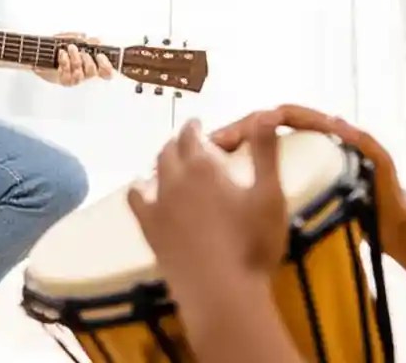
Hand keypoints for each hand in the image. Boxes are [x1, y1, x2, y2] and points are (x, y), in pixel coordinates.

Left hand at [34, 32, 114, 85]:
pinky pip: (67, 75)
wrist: (39, 53)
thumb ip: (78, 37)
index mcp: (91, 64)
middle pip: (93, 72)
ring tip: (70, 48)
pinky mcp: (64, 80)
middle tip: (82, 51)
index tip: (100, 55)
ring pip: (80, 74)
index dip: (106, 66)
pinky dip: (65, 62)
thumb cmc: (56, 46)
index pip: (106, 72)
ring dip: (76, 60)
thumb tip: (85, 36)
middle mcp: (85, 73)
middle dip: (87, 60)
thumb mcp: (67, 37)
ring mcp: (74, 78)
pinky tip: (62, 54)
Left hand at [128, 119, 288, 290]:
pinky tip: (140, 190)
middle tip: (185, 140)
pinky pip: (136, 201)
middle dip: (178, 142)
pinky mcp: (150, 232)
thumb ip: (266, 151)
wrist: (221, 294)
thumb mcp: (269, 195)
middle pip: (170, 151)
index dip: (194, 127)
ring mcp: (158, 207)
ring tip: (166, 161)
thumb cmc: (252, 244)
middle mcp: (175, 180)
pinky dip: (137, 189)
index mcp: (204, 167)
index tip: (198, 123)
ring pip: (152, 173)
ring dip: (159, 162)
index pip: (192, 136)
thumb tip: (266, 112)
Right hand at [212, 104, 405, 252]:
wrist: (393, 226)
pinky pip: (266, 169)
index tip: (238, 131)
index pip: (287, 116)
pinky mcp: (299, 183)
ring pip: (261, 147)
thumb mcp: (378, 162)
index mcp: (325, 132)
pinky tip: (227, 182)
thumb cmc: (387, 193)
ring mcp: (304, 162)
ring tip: (209, 158)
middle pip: (265, 129)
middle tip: (210, 145)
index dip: (259, 120)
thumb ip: (363, 141)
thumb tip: (335, 121)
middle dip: (237, 131)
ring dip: (235, 148)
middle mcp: (311, 142)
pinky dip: (244, 169)